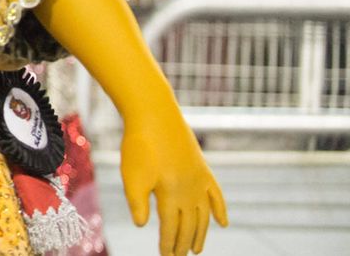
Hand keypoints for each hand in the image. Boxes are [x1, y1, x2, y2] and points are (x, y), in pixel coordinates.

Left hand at [121, 113, 227, 254]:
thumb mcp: (133, 175)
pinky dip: (220, 210)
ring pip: (203, 215)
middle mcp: (190, 191)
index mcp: (172, 195)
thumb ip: (138, 203)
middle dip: (184, 244)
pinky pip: (216, 195)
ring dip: (201, 233)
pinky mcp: (202, 168)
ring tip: (198, 249)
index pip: (172, 229)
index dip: (169, 245)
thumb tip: (143, 226)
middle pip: (189, 225)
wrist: (155, 114)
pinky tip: (223, 223)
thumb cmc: (139, 145)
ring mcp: (199, 180)